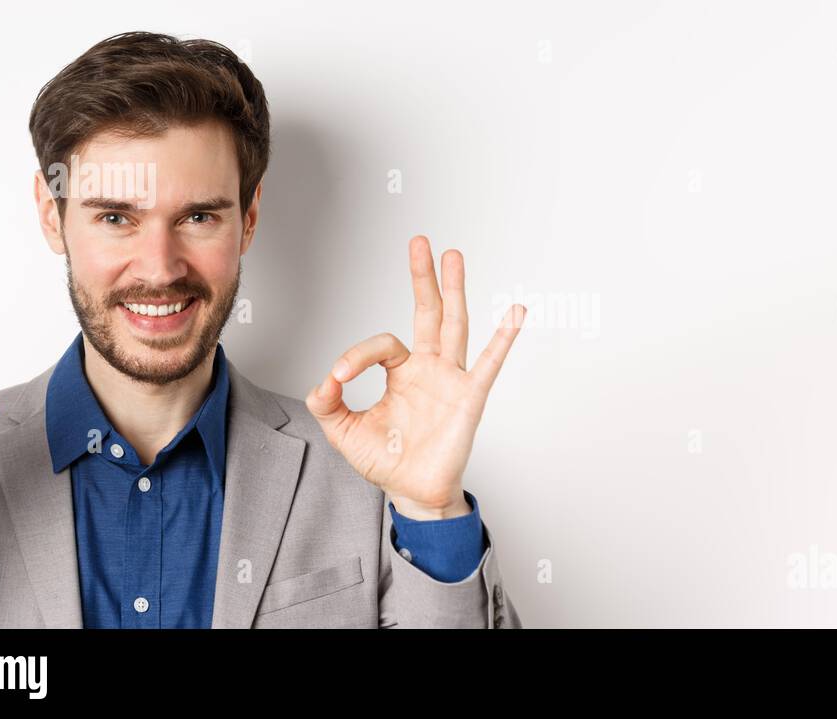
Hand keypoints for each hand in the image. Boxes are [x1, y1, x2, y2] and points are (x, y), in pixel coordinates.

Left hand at [305, 235, 524, 519]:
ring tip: (453, 256)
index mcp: (401, 372)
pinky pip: (489, 363)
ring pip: (454, 325)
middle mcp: (428, 368)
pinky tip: (515, 312)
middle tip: (420, 243)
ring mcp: (451, 379)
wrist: (413, 492)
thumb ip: (328, 406)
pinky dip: (504, 337)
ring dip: (454, 290)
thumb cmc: (388, 461)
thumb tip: (321, 384)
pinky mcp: (469, 397)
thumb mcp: (345, 432)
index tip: (337, 380)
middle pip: (428, 312)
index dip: (355, 357)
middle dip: (423, 278)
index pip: (380, 345)